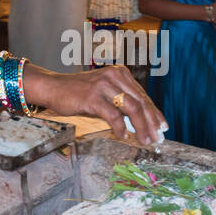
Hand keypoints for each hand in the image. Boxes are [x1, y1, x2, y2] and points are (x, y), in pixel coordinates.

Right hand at [30, 64, 166, 145]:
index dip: (154, 113)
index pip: (143, 95)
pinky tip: (124, 135)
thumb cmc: (79, 92)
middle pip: (141, 102)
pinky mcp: (92, 97)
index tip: (162, 127)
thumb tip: (141, 122)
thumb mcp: (104, 92)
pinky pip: (112, 114)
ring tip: (145, 140)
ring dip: (141, 127)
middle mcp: (114, 76)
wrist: (53, 87)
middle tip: (157, 138)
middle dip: (151, 122)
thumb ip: (121, 101)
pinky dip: (120, 127)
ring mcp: (103, 85)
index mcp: (120, 74)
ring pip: (131, 108)